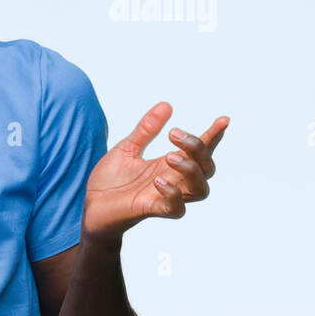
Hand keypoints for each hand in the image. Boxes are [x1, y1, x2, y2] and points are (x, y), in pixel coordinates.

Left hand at [82, 102, 229, 244]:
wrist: (90, 206)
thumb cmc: (110, 181)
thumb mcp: (127, 148)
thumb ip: (146, 130)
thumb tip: (166, 105)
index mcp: (168, 165)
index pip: (200, 150)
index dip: (213, 136)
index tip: (223, 120)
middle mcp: (173, 181)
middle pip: (206, 167)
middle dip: (198, 148)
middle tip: (174, 133)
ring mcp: (165, 197)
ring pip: (200, 189)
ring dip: (191, 170)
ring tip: (170, 156)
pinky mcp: (152, 210)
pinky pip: (176, 208)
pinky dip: (173, 194)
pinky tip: (158, 180)